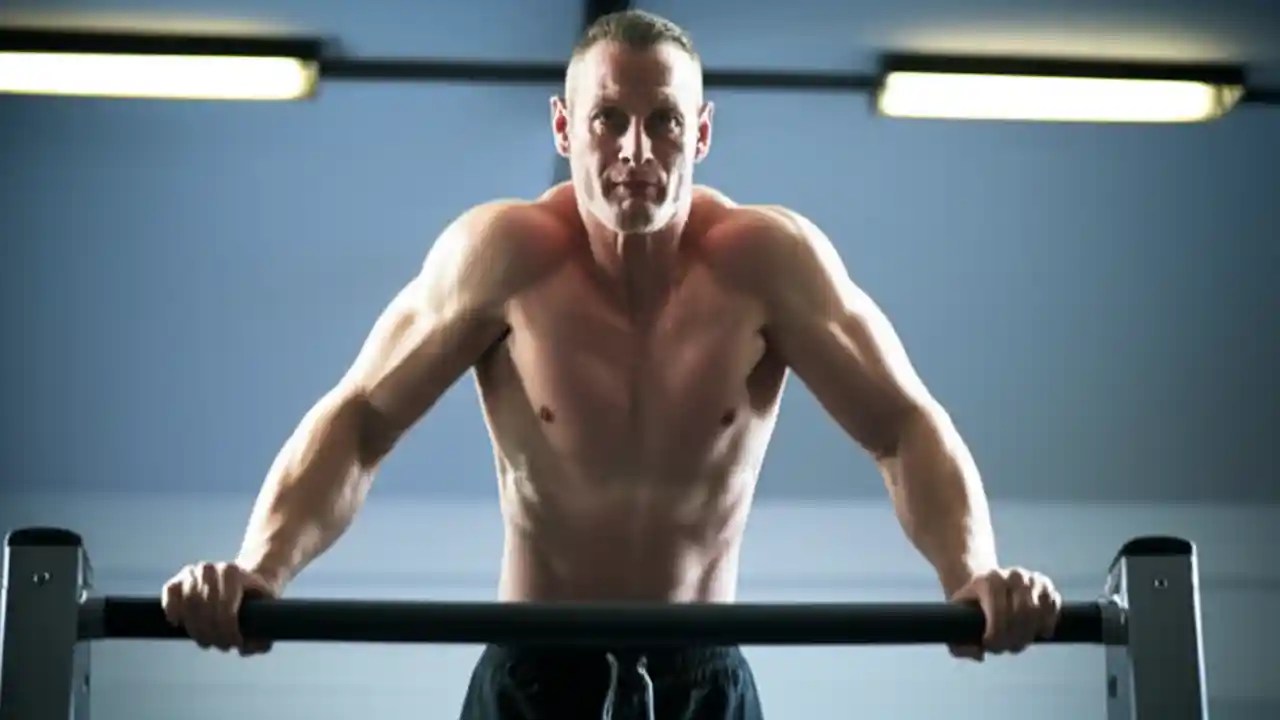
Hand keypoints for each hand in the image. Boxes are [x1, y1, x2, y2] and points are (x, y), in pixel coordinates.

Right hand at [161, 561, 278, 655]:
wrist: (247, 578)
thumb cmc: (257, 598)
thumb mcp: (269, 611)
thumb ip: (263, 634)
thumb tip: (244, 649)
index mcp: (234, 574)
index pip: (225, 611)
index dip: (229, 633)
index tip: (235, 644)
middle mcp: (212, 569)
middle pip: (204, 612)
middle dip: (212, 635)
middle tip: (221, 645)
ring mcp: (194, 572)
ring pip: (187, 606)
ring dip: (195, 629)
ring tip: (207, 640)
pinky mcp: (180, 577)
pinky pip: (170, 593)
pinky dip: (171, 609)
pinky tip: (178, 623)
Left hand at [947, 567, 1060, 661]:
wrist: (988, 583)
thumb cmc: (971, 605)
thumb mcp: (956, 619)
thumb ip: (959, 644)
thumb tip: (980, 656)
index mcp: (989, 580)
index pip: (998, 613)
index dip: (995, 636)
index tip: (990, 645)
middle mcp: (1012, 575)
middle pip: (1019, 616)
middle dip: (1012, 639)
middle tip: (1005, 648)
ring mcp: (1031, 578)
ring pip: (1037, 614)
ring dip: (1028, 635)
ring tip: (1017, 642)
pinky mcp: (1046, 584)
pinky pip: (1052, 609)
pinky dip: (1046, 625)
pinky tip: (1036, 632)